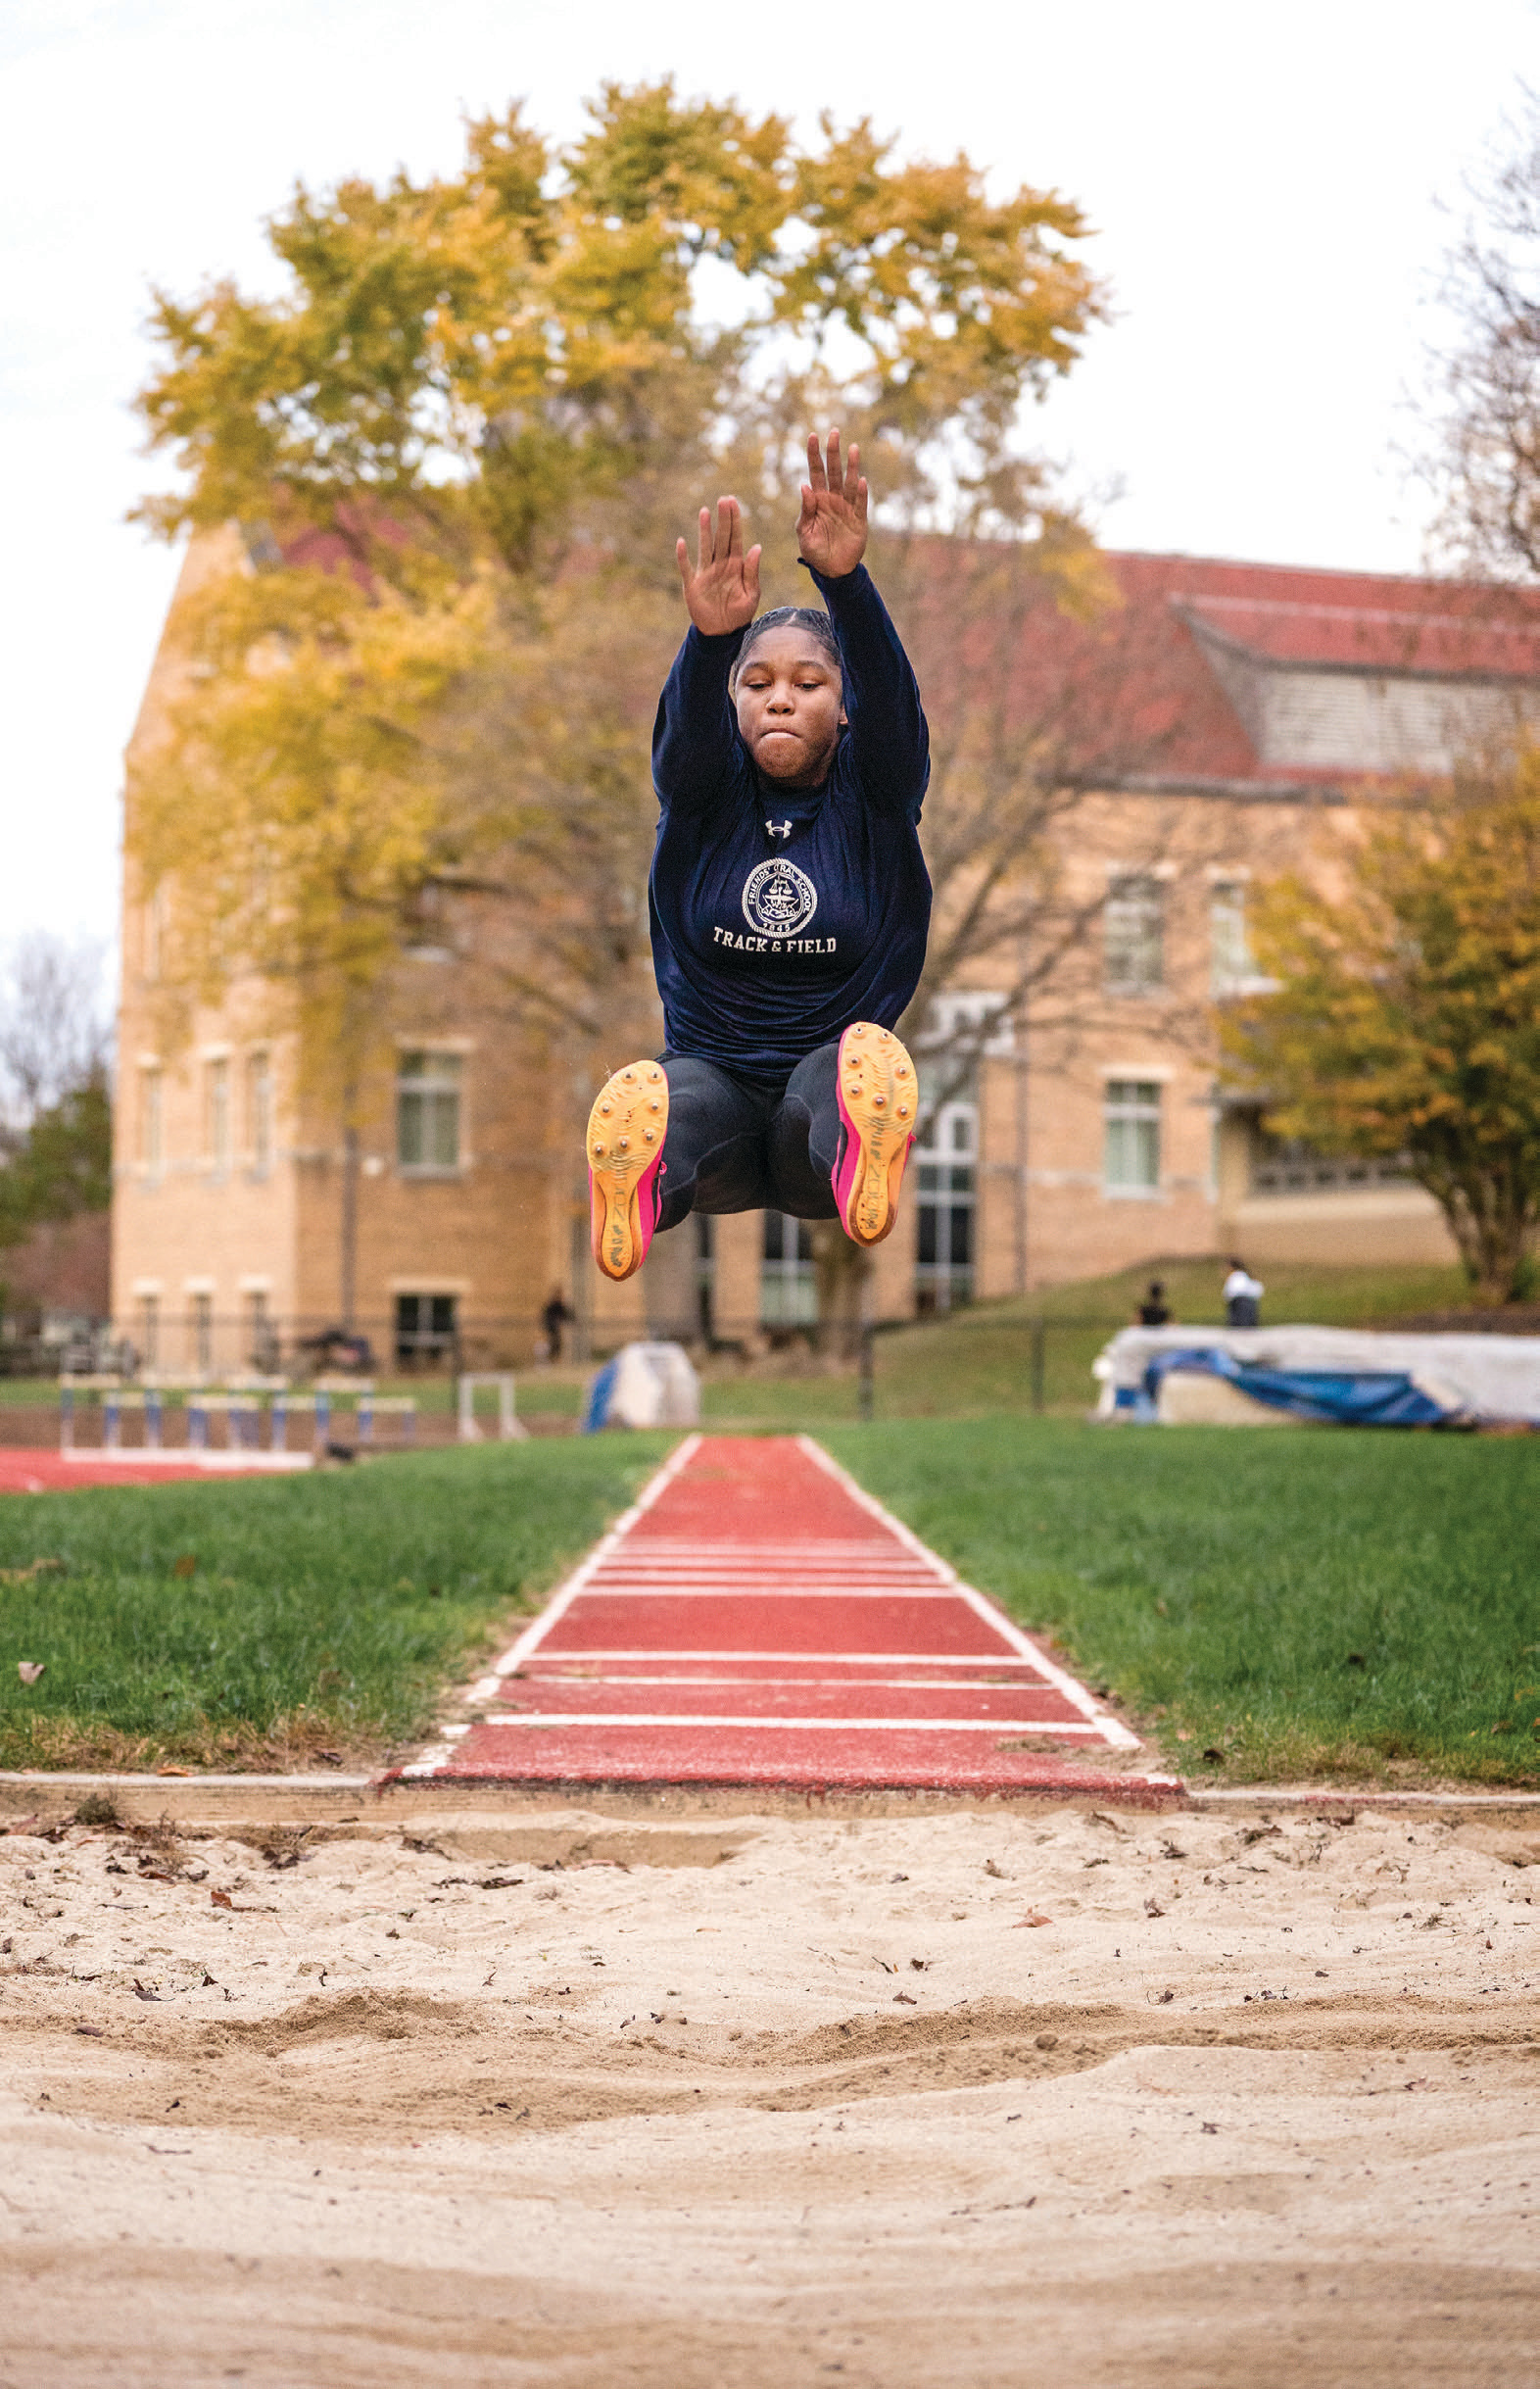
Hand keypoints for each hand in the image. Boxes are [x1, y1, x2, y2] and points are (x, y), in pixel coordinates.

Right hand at [675, 496, 761, 634]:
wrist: (722, 632)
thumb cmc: (739, 613)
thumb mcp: (751, 595)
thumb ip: (752, 572)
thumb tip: (756, 547)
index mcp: (735, 566)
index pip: (735, 538)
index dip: (735, 521)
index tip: (733, 503)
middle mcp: (720, 565)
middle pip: (721, 537)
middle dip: (723, 519)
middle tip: (724, 500)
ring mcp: (705, 574)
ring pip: (705, 547)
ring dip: (704, 530)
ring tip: (705, 511)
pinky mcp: (692, 585)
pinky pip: (686, 568)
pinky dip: (683, 556)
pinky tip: (681, 542)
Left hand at [795, 428, 867, 577]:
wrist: (832, 570)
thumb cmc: (814, 550)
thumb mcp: (804, 532)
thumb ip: (805, 511)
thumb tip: (804, 486)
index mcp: (818, 500)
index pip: (816, 472)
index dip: (814, 455)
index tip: (813, 436)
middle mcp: (833, 499)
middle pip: (834, 472)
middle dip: (833, 452)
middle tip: (834, 432)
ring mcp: (847, 509)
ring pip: (850, 483)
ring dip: (852, 466)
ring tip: (853, 448)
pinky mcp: (859, 521)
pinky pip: (861, 505)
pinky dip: (861, 493)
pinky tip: (862, 481)